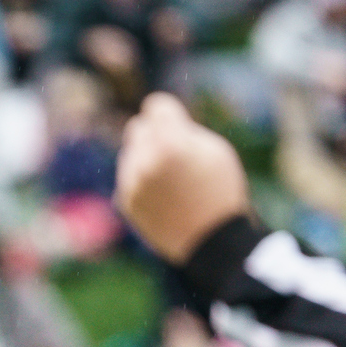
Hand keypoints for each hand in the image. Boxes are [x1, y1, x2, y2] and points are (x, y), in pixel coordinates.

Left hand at [116, 93, 250, 264]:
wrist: (212, 241)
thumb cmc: (220, 190)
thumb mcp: (214, 149)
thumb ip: (182, 128)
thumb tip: (154, 114)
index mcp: (170, 142)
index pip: (154, 105)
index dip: (167, 112)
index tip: (176, 122)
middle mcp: (145, 161)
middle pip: (137, 127)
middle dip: (153, 133)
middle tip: (174, 151)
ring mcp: (131, 183)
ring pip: (130, 153)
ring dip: (146, 158)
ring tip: (172, 178)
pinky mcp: (125, 201)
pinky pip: (128, 177)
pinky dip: (141, 180)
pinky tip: (163, 194)